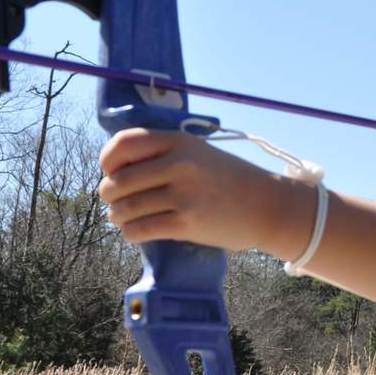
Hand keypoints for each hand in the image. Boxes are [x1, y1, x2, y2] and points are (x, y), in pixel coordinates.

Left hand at [98, 128, 268, 249]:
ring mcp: (183, 195)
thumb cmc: (229, 180)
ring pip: (125, 208)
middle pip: (118, 181)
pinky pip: (140, 229)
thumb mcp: (198, 153)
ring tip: (122, 217)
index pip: (124, 144)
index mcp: (179, 141)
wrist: (267, 206)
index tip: (112, 172)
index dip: (108, 160)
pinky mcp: (186, 224)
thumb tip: (116, 170)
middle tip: (116, 201)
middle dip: (109, 194)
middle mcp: (179, 164)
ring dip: (118, 216)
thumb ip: (163, 154)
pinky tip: (135, 232)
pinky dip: (130, 233)